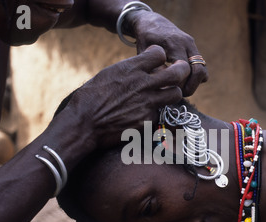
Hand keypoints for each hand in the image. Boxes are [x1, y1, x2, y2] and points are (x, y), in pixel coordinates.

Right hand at [65, 45, 189, 149]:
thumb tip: (139, 68)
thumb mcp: (108, 75)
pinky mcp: (147, 121)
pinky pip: (160, 113)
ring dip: (172, 93)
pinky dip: (156, 113)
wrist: (84, 124)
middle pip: (176, 73)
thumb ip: (128, 70)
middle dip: (181, 71)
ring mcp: (147, 103)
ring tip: (166, 95)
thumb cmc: (89, 98)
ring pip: (176, 94)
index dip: (160, 56)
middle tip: (180, 73)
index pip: (160, 53)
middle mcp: (142, 83)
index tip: (159, 61)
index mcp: (130, 68)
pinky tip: (146, 114)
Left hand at [129, 11, 208, 96]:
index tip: (168, 91)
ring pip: (203, 70)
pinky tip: (182, 80)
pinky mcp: (194, 48)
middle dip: (191, 87)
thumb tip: (164, 88)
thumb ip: (154, 69)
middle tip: (178, 95)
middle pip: (199, 71)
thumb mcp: (144, 53)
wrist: (152, 22)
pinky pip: (201, 67)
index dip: (179, 85)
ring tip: (181, 90)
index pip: (185, 70)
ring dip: (194, 83)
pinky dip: (195, 77)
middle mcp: (186, 43)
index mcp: (173, 44)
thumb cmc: (144, 40)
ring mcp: (192, 45)